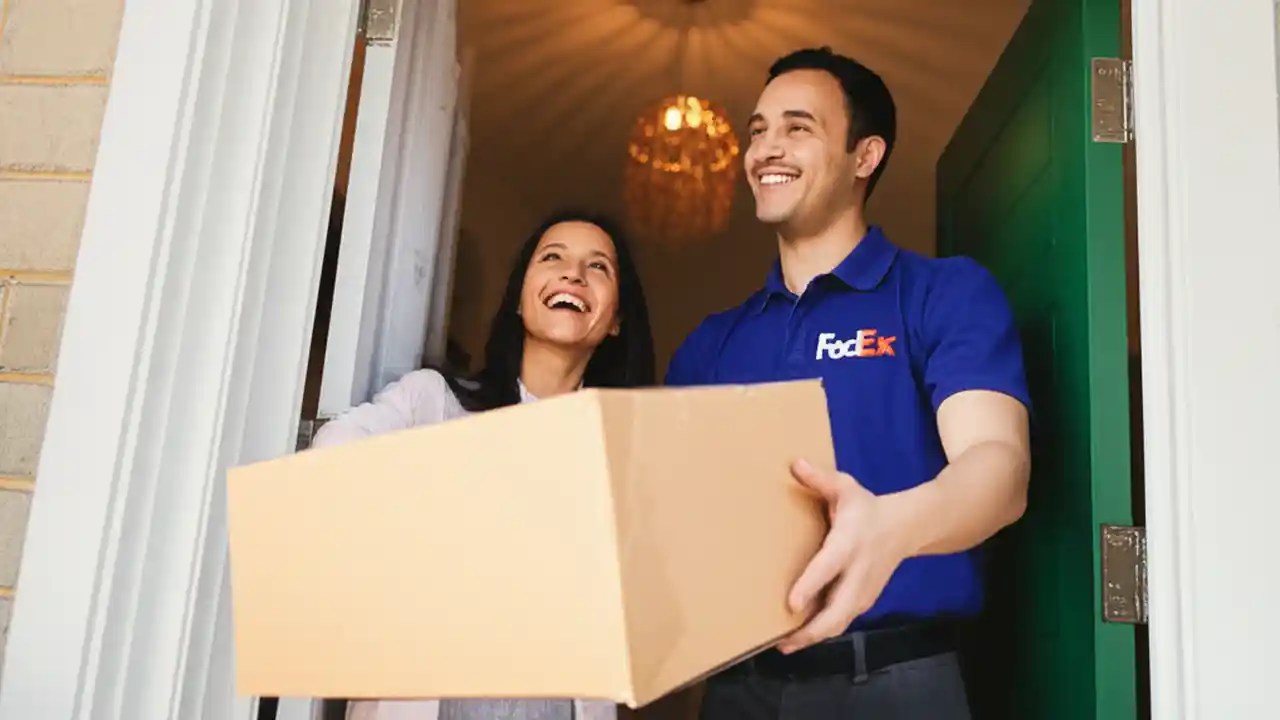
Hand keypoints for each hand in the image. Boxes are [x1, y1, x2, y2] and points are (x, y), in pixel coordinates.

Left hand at [777, 459, 909, 654]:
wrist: (907, 528)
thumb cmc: (868, 508)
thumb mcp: (846, 488)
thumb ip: (820, 479)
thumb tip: (794, 464)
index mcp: (849, 544)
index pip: (828, 569)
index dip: (810, 587)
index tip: (791, 604)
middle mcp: (858, 573)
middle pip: (837, 611)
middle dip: (811, 630)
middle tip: (782, 641)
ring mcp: (863, 591)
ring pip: (840, 623)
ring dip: (814, 637)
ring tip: (785, 645)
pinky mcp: (864, 601)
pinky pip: (842, 621)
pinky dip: (823, 632)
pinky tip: (800, 637)